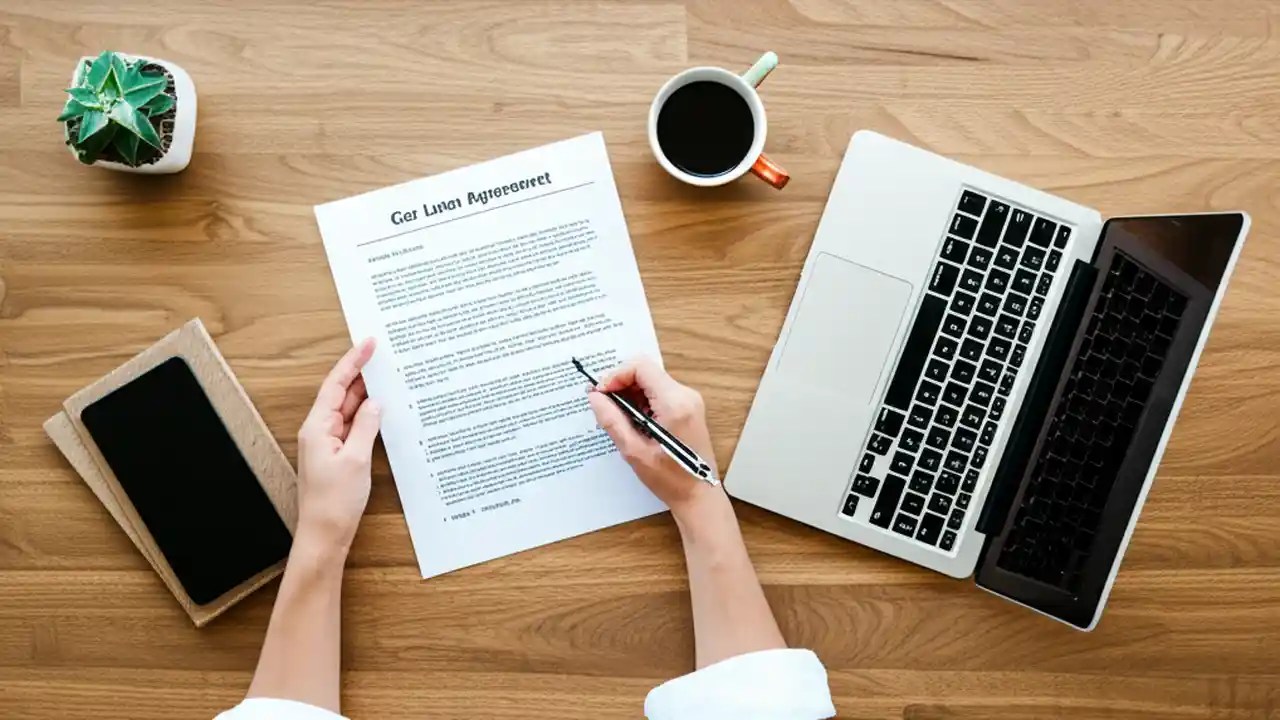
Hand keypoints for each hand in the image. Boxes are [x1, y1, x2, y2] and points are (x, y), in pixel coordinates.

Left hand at [296, 338, 381, 552]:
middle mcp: (319, 431)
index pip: (336, 384)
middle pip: (342, 394)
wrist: (324, 535)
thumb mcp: (356, 459)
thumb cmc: (335, 502)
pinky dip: (368, 417)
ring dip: (367, 396)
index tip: (369, 343)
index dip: (353, 361)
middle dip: (363, 374)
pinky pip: (353, 428)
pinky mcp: (337, 456)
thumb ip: (367, 426)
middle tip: (386, 357)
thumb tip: (375, 404)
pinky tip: (382, 412)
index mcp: (317, 427)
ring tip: (389, 378)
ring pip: (349, 411)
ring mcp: (328, 444)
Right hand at [587, 357, 728, 525]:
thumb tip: (595, 398)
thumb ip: (612, 420)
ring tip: (619, 419)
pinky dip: (642, 402)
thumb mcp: (634, 451)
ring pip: (651, 382)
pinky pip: (660, 393)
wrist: (699, 495)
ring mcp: (690, 401)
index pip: (641, 367)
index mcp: (675, 403)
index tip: (601, 393)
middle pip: (646, 372)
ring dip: (631, 395)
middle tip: (604, 406)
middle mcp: (686, 396)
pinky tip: (635, 423)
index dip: (616, 375)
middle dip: (621, 385)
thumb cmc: (671, 479)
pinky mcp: (688, 408)